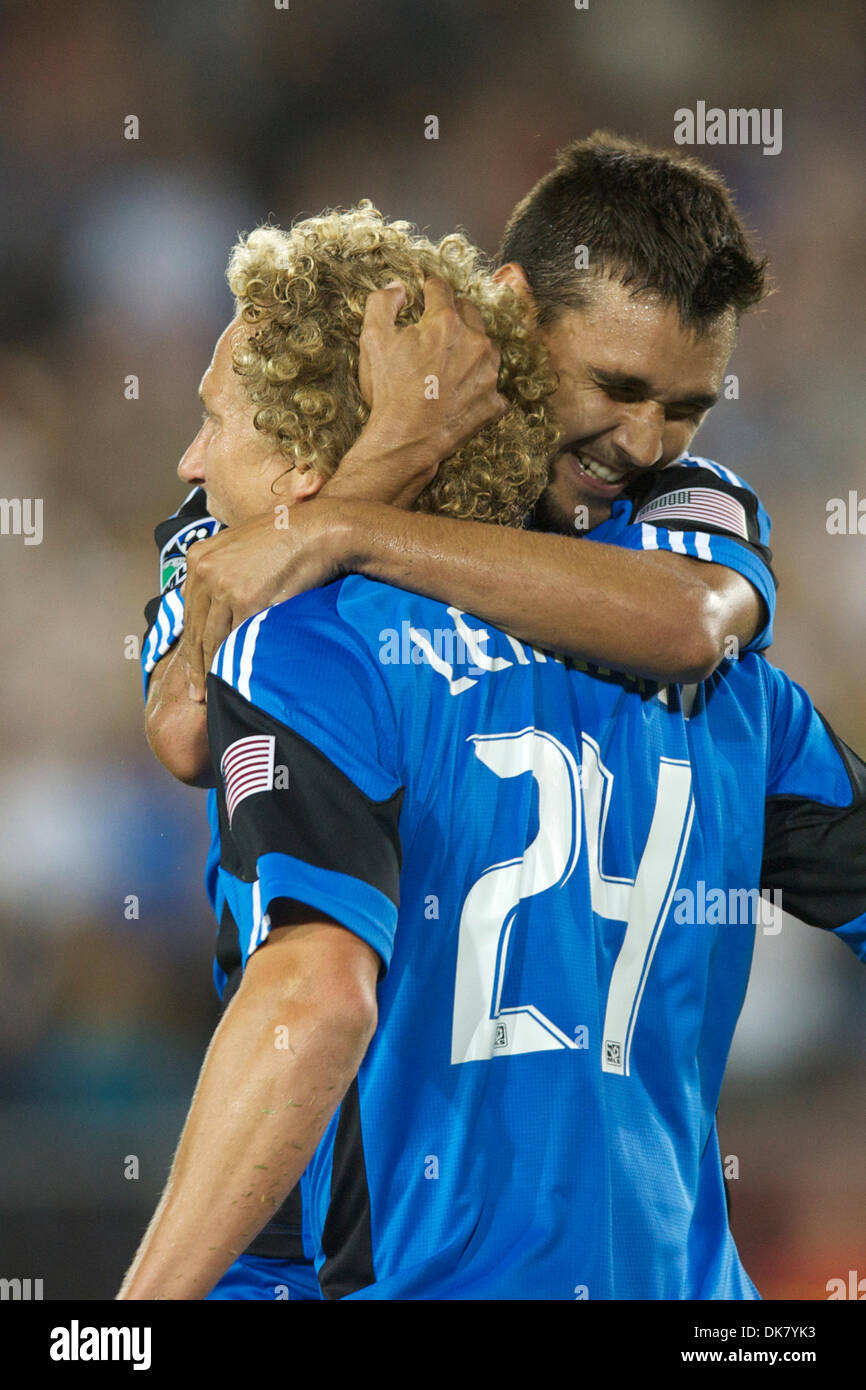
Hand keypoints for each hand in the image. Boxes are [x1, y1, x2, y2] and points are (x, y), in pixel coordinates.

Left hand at [181, 499, 348, 698]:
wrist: (318, 532)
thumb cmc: (290, 540)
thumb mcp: (245, 548)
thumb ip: (226, 572)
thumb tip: (222, 607)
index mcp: (200, 556)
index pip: (189, 609)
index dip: (190, 641)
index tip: (191, 666)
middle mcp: (205, 570)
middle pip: (194, 627)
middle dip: (193, 664)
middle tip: (194, 693)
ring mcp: (223, 586)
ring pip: (210, 638)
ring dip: (209, 670)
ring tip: (208, 695)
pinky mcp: (245, 601)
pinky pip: (235, 639)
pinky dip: (233, 662)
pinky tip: (233, 679)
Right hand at [356, 274, 508, 471]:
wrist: (405, 439)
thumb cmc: (389, 390)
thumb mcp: (372, 339)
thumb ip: (383, 303)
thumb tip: (399, 287)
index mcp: (446, 322)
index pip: (441, 289)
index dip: (429, 287)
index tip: (426, 290)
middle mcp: (475, 342)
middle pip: (470, 313)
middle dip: (453, 315)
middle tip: (436, 330)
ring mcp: (488, 373)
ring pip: (486, 347)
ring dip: (471, 348)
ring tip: (450, 363)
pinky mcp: (494, 402)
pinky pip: (493, 387)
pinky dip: (479, 387)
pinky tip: (460, 393)